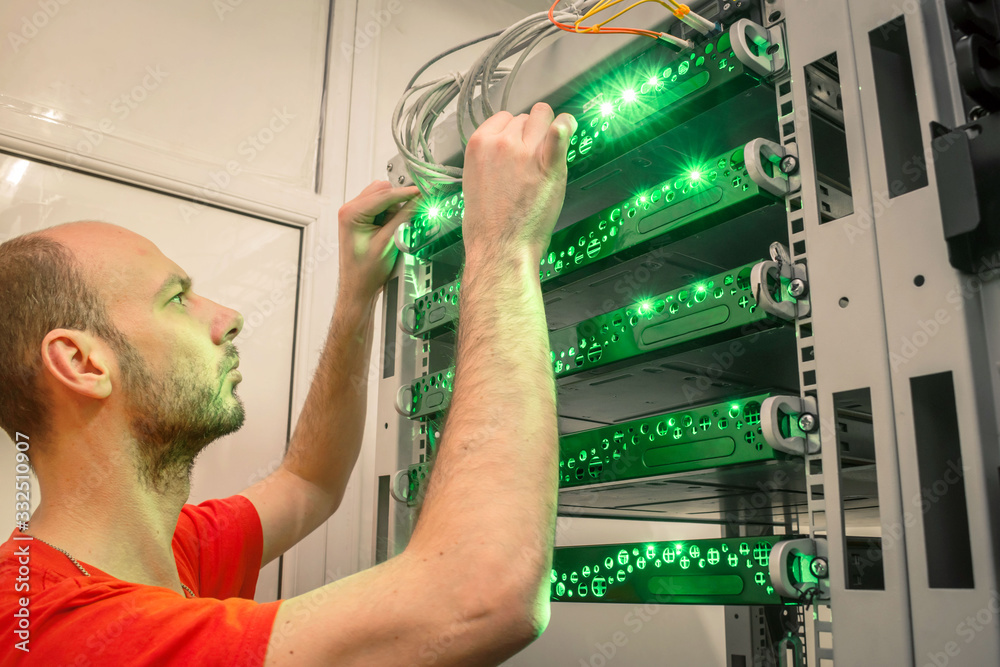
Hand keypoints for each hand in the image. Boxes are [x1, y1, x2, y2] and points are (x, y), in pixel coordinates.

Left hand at [337, 181, 419, 301]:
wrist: (358, 287)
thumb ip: (405, 217)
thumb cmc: (365, 272)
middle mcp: (349, 210)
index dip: (405, 193)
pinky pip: (379, 207)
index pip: (384, 195)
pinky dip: (388, 215)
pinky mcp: (360, 219)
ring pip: (381, 198)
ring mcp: (353, 214)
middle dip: (396, 204)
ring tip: (391, 231)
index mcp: (351, 213)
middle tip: (402, 222)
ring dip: (392, 210)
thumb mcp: (389, 242)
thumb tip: (418, 201)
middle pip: (381, 191)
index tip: (421, 192)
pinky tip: (389, 230)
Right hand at [461, 103, 576, 264]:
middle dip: (530, 133)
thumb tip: (504, 150)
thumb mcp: (474, 181)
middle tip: (532, 157)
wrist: (500, 248)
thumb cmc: (486, 225)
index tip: (517, 145)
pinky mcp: (549, 166)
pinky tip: (567, 127)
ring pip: (543, 118)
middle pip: (525, 117)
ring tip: (547, 152)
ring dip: (547, 131)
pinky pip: (561, 133)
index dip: (512, 132)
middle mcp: (502, 143)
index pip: (503, 118)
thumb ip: (490, 159)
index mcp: (479, 145)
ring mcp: (526, 152)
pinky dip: (566, 127)